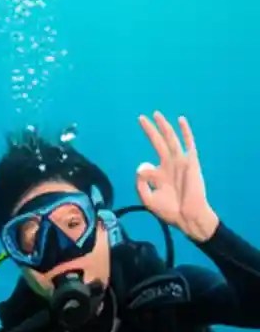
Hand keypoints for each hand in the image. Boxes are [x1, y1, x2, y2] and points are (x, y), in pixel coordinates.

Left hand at [135, 112, 218, 242]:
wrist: (188, 217)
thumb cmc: (170, 211)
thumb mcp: (148, 199)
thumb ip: (140, 184)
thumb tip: (140, 168)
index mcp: (159, 175)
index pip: (145, 165)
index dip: (142, 171)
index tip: (144, 179)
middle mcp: (169, 165)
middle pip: (158, 143)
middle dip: (150, 130)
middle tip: (141, 118)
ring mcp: (180, 162)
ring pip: (171, 140)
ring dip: (164, 127)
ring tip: (156, 114)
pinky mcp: (191, 162)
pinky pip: (189, 144)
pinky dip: (185, 132)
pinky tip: (180, 120)